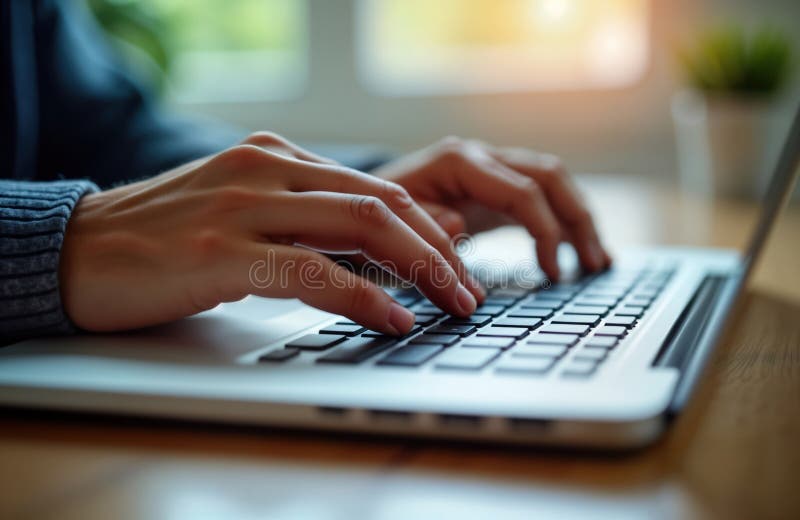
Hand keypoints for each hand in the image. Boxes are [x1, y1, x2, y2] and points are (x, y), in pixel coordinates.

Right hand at [60, 132, 482, 335]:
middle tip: (469, 290)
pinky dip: (366, 297)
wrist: (77, 249)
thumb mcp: (242, 211)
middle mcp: (267, 170)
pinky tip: (395, 319)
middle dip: (438, 250)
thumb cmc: (163, 238)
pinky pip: (315, 272)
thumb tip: (377, 241)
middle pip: (382, 204)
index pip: (375, 187)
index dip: (426, 227)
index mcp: (275, 157)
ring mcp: (246, 206)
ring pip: (362, 227)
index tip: (457, 262)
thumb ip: (304, 217)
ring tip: (453, 304)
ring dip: (421, 270)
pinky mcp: (224, 251)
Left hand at [373, 137, 611, 279]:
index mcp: (458, 162)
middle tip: (595, 265)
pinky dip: (562, 223)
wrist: (362, 204)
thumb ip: (425, 226)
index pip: (521, 190)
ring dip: (579, 219)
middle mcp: (480, 157)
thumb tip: (459, 224)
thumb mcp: (390, 225)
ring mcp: (490, 169)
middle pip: (549, 176)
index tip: (554, 272)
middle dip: (577, 219)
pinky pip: (540, 199)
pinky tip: (578, 253)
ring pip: (552, 183)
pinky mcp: (493, 189)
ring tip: (598, 263)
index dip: (544, 230)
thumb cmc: (374, 216)